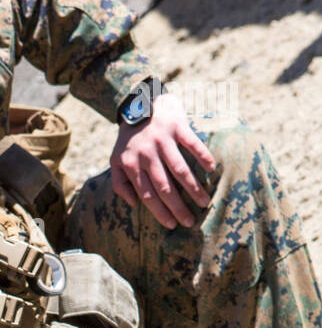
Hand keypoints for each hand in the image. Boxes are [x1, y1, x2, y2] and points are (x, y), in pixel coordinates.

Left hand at [111, 92, 215, 228]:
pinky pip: (192, 143)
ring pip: (180, 169)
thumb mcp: (115, 161)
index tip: (171, 225)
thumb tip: (134, 204)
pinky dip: (202, 155)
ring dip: (193, 188)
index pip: (148, 195)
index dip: (160, 212)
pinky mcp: (176, 126)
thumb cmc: (128, 139)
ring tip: (204, 202)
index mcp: (131, 165)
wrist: (137, 102)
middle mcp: (147, 154)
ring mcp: (162, 140)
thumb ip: (120, 184)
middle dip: (178, 207)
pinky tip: (211, 168)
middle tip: (190, 222)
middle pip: (165, 187)